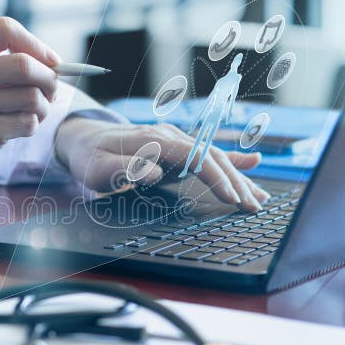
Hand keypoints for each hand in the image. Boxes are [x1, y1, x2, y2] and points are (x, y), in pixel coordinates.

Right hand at [0, 17, 59, 192]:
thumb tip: (51, 65)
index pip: (4, 29)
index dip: (35, 44)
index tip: (49, 61)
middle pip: (25, 65)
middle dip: (49, 78)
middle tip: (51, 91)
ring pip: (31, 97)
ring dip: (43, 107)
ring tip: (33, 113)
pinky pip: (26, 123)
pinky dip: (31, 125)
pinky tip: (19, 128)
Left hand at [55, 118, 270, 211]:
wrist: (83, 139)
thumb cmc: (89, 156)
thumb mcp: (96, 168)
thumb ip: (123, 169)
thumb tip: (153, 171)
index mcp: (154, 140)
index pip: (195, 157)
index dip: (216, 178)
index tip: (231, 198)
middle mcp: (170, 137)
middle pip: (212, 158)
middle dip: (236, 182)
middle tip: (255, 207)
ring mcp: (175, 142)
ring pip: (215, 157)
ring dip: (239, 177)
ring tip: (262, 197)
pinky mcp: (176, 150)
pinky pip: (208, 155)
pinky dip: (232, 161)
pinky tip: (254, 164)